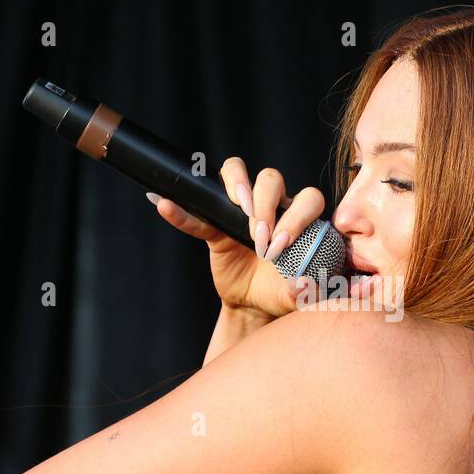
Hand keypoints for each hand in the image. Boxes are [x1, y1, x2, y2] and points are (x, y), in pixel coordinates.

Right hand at [148, 157, 330, 318]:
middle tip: (260, 236)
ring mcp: (240, 211)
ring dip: (237, 184)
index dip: (297, 215)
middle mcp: (273, 206)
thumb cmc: (280, 291)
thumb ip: (303, 292)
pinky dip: (182, 210)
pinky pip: (197, 210)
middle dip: (266, 202)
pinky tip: (166, 206)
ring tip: (236, 208)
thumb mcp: (294, 296)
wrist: (253, 302)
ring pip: (237, 172)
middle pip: (271, 179)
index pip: (307, 199)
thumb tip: (305, 283)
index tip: (283, 243)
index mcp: (299, 219)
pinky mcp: (215, 223)